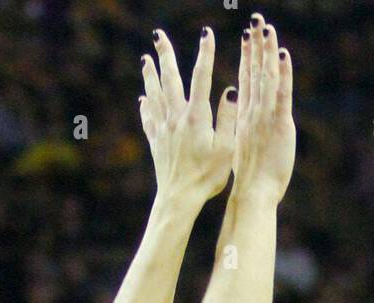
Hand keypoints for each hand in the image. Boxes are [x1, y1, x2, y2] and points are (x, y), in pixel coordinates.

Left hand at [140, 28, 236, 210]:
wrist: (179, 198)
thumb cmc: (207, 177)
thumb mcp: (225, 149)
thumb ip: (228, 119)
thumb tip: (230, 90)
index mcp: (196, 117)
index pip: (201, 77)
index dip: (205, 53)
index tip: (206, 34)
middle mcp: (176, 118)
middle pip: (170, 79)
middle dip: (165, 55)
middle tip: (159, 35)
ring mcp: (163, 129)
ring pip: (154, 95)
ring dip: (150, 75)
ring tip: (145, 58)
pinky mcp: (156, 142)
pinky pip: (148, 119)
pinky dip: (146, 107)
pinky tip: (143, 100)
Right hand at [232, 14, 294, 201]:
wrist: (253, 193)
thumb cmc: (249, 181)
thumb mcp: (242, 151)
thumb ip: (246, 133)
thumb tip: (248, 129)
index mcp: (244, 117)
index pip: (246, 79)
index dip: (246, 57)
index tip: (246, 37)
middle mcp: (253, 111)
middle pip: (254, 71)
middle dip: (255, 45)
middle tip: (256, 21)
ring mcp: (265, 116)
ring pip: (266, 76)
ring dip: (267, 50)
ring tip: (266, 28)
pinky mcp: (279, 124)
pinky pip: (282, 93)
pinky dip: (283, 73)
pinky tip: (283, 54)